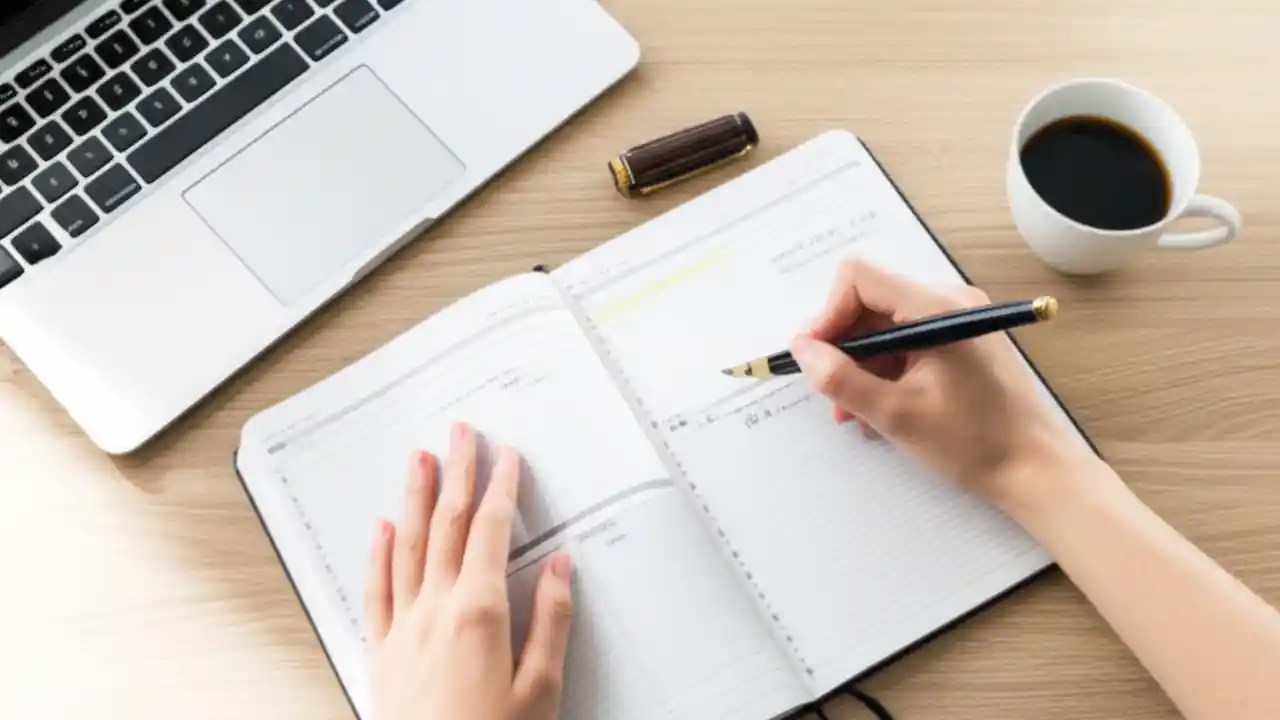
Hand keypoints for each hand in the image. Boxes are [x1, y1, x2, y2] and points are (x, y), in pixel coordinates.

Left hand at [365, 422, 573, 719]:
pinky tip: (381, 527)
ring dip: (415, 497)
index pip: (489, 531)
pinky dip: (378, 553)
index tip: (505, 456)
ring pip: (407, 545)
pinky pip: (376, 589)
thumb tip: (559, 567)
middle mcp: (434, 610)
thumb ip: (551, 621)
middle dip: (455, 473)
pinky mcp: (381, 653)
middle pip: (446, 525)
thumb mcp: (541, 690)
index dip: (499, 487)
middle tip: (460, 433)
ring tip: (419, 458)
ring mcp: (402, 629)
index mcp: (478, 612)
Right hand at [789, 259, 1090, 508]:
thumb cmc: (976, 443)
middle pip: (869, 301)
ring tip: (851, 411)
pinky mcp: (961, 341)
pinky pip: (906, 341)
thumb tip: (802, 349)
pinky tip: (878, 407)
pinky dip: (884, 369)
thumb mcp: (894, 414)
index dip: (827, 314)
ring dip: (860, 364)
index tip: (814, 356)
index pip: (859, 278)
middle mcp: (948, 302)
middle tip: (828, 392)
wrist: (1035, 469)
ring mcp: (957, 320)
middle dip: (842, 346)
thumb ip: (840, 378)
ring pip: (884, 325)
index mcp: (936, 308)